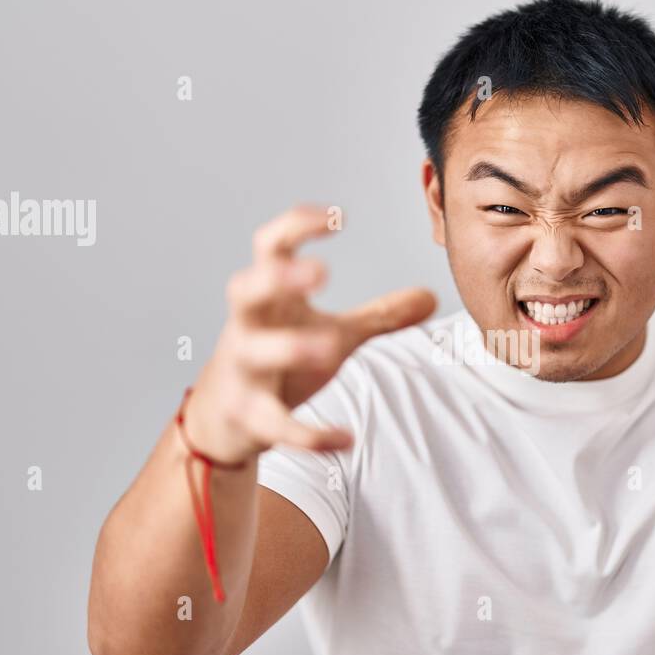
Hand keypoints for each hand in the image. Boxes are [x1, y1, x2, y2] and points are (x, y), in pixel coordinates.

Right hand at [184, 205, 436, 463]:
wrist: (224, 417)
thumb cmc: (280, 359)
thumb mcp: (330, 332)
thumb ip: (376, 316)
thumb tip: (431, 296)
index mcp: (269, 298)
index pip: (270, 247)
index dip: (297, 227)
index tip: (336, 216)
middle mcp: (249, 326)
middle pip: (246, 290)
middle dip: (277, 278)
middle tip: (319, 272)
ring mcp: (244, 371)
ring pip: (255, 352)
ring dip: (289, 347)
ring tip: (330, 346)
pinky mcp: (248, 415)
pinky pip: (275, 424)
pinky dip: (309, 433)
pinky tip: (346, 438)